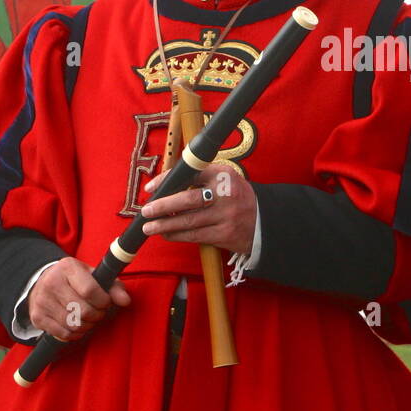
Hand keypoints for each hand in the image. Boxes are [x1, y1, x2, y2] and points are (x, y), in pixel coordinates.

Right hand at [27, 257, 130, 341]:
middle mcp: (51, 282)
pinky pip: (63, 334)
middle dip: (97, 315)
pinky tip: (78, 325)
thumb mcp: (95, 276)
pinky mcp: (37, 316)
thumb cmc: (76, 279)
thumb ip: (114, 287)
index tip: (106, 302)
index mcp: (67, 268)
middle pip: (82, 310)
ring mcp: (42, 301)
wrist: (44, 282)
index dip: (103, 301)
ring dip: (87, 326)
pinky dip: (75, 334)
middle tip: (99, 312)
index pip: (89, 290)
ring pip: (73, 324)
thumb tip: (125, 301)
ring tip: (89, 318)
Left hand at [140, 168, 256, 255]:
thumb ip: (198, 178)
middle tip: (146, 211)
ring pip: (189, 221)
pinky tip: (166, 234)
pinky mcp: (224, 234)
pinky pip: (195, 236)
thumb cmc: (236, 197)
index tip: (151, 188)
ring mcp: (225, 216)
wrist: (264, 220)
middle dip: (163, 206)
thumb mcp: (223, 179)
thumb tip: (163, 185)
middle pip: (188, 199)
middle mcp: (225, 194)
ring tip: (149, 227)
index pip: (189, 174)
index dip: (167, 181)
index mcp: (223, 175)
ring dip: (165, 224)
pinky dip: (178, 235)